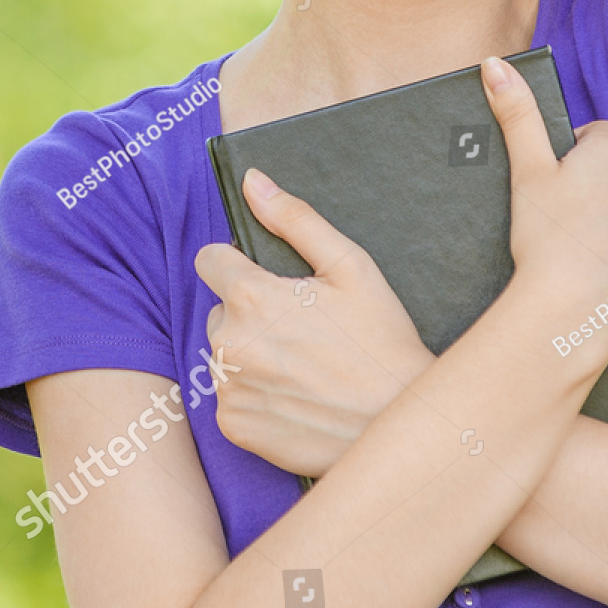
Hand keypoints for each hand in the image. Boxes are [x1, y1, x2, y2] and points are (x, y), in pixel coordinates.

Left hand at [195, 170, 431, 477]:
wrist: (397, 421)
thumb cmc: (381, 340)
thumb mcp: (350, 267)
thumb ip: (296, 219)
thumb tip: (254, 181)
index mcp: (251, 296)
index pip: (210, 260)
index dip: (241, 266)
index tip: (273, 284)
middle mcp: (228, 343)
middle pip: (220, 310)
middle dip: (251, 314)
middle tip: (303, 332)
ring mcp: (229, 388)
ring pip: (225, 355)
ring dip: (252, 355)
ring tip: (304, 367)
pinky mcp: (235, 426)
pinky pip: (232, 397)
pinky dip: (256, 395)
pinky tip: (296, 397)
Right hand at [482, 55, 607, 371]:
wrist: (568, 313)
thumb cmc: (545, 237)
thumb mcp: (525, 170)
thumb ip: (516, 114)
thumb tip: (496, 64)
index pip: (596, 135)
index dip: (569, 153)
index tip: (549, 179)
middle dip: (587, 188)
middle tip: (551, 215)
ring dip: (602, 223)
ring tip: (566, 248)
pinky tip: (584, 275)